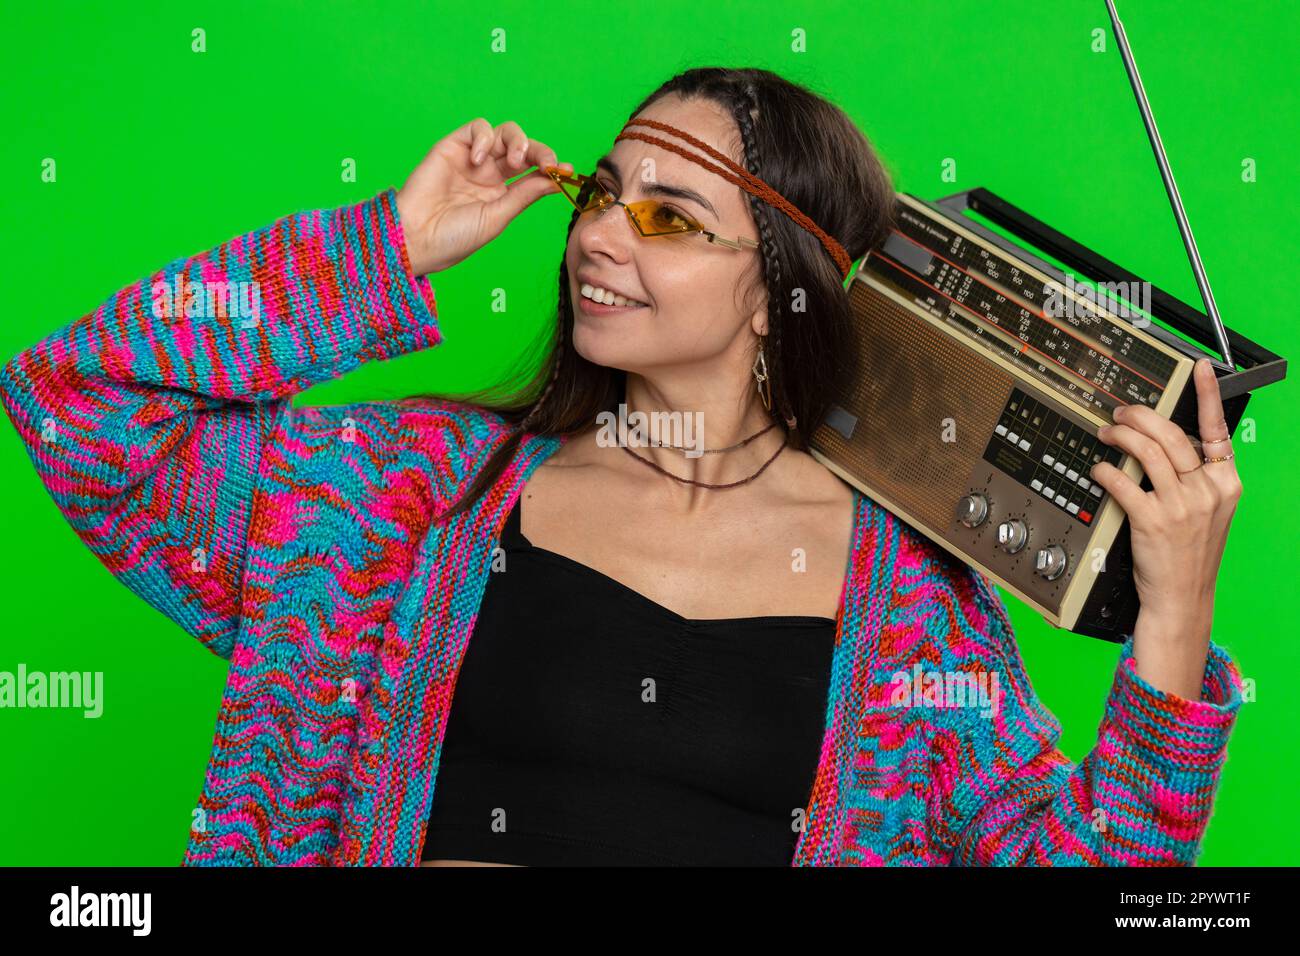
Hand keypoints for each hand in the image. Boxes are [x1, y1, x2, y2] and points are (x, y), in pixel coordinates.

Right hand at [395, 118, 572, 276]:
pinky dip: (484, 138)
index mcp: (503, 193)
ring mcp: (472, 158)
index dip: (551, 167)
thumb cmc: (454, 237)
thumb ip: (526, 194)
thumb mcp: (499, 216)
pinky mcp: (452, 146)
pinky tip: (480, 160)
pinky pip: (477, 128)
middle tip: (547, 164)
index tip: (567, 171)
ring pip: (504, 133)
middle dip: (540, 151)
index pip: (533, 172)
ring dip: (516, 142)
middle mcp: (490, 173)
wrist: (416, 239)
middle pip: (523, 148)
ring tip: (513, 162)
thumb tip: (558, 179)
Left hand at [1091, 357, 1242, 645]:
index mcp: (1225, 482)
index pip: (1218, 429)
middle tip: (1119, 413)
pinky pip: (1123, 483)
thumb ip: (1194, 477)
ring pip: (1147, 451)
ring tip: (1105, 433)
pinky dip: (1106, 470)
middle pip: (1171, 434)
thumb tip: (1163, 441)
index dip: (1208, 395)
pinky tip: (1097, 469)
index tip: (1199, 369)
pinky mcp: (1154, 522)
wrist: (1182, 597)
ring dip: (1119, 435)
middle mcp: (1207, 490)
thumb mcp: (1207, 511)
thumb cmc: (1188, 553)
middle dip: (1139, 415)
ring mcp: (1182, 506)